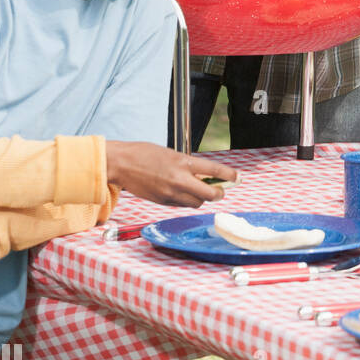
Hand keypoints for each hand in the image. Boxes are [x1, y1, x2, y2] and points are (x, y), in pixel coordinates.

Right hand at [105, 142, 238, 206]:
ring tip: (200, 190)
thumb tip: (204, 175)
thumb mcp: (171, 154)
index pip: (214, 170)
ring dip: (202, 199)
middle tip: (221, 190)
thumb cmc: (144, 154)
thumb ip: (188, 165)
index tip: (238, 177)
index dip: (229, 175)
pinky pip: (182, 205)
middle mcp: (179, 180)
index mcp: (183, 162)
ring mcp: (171, 193)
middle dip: (218, 194)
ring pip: (197, 203)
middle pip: (210, 195)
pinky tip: (183, 193)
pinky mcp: (163, 202)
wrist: (122, 164)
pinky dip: (187, 201)